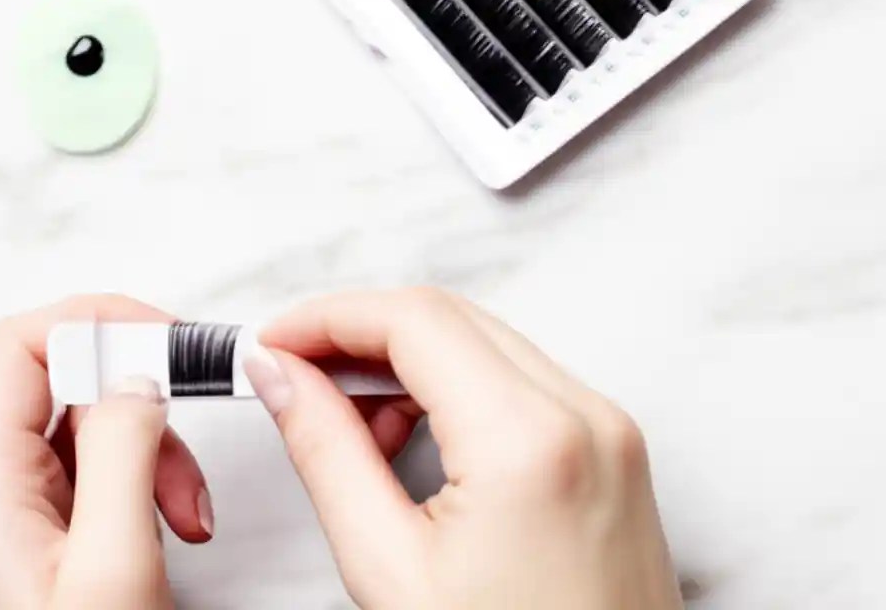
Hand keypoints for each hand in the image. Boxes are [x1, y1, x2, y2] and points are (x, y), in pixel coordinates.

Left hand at [0, 295, 212, 609]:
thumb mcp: (113, 566)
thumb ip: (121, 457)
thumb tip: (135, 379)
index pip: (16, 350)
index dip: (93, 327)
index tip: (163, 339)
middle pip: (64, 386)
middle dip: (141, 403)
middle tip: (190, 416)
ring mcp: (22, 518)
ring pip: (94, 429)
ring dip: (158, 453)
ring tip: (187, 510)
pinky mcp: (57, 538)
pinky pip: (107, 474)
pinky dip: (154, 485)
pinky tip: (176, 525)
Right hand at [246, 288, 681, 609]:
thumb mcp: (389, 567)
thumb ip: (326, 452)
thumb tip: (281, 375)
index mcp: (531, 440)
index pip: (413, 319)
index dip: (327, 318)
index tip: (272, 343)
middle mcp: (586, 418)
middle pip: (450, 318)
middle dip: (359, 335)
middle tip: (294, 375)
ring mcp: (610, 433)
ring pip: (485, 343)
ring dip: (405, 362)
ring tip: (350, 425)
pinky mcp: (613, 454)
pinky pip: (521, 382)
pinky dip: (454, 389)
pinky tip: (409, 438)